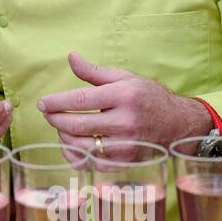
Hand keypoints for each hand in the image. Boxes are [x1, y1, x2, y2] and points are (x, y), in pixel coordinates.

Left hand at [36, 52, 212, 150]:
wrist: (179, 124)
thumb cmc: (148, 97)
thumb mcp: (125, 78)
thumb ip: (94, 71)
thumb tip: (70, 57)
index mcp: (124, 96)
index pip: (80, 100)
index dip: (56, 102)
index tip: (42, 103)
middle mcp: (126, 122)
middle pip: (76, 125)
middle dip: (55, 119)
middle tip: (47, 114)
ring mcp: (126, 146)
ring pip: (80, 146)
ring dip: (63, 136)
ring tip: (61, 126)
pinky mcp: (125, 163)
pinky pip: (90, 163)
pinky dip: (75, 154)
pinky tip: (71, 143)